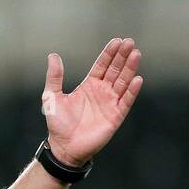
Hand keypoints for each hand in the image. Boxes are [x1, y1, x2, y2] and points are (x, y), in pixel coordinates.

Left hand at [41, 37, 142, 165]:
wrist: (64, 147)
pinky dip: (131, 91)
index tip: (117, 41)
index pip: (102, 65)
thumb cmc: (58, 124)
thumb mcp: (52, 97)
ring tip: (136, 54)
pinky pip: (126, 101)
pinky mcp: (115, 116)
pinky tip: (137, 79)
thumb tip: (53, 55)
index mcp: (89, 85)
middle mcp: (102, 92)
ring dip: (130, 69)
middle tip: (130, 42)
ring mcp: (110, 103)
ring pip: (123, 82)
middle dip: (122, 56)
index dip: (109, 53)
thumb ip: (54, 77)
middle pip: (115, 70)